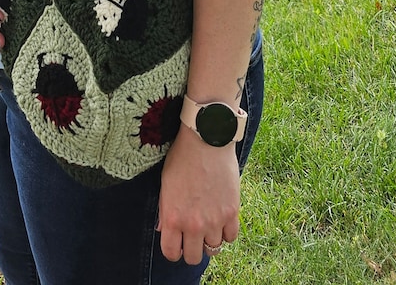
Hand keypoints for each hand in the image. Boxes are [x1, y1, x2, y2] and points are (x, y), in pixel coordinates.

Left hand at [156, 124, 240, 264]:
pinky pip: (231, 237)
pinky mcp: (232, 212)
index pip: (171, 253)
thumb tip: (163, 229)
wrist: (207, 138)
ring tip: (208, 225)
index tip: (177, 243)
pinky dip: (226, 233)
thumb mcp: (165, 183)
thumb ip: (164, 210)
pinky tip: (221, 220)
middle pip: (193, 257)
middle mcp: (193, 224)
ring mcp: (214, 220)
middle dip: (191, 249)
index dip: (173, 250)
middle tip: (192, 236)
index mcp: (172, 217)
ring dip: (209, 240)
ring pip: (213, 250)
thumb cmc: (182, 157)